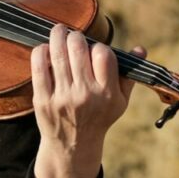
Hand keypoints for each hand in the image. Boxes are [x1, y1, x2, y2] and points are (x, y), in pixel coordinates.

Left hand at [30, 24, 138, 177]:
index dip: (98, 46)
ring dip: (57, 36)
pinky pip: (39, 68)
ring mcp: (62, 97)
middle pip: (78, 49)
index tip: (95, 50)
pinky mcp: (43, 100)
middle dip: (75, 36)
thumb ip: (128, 75)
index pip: (103, 54)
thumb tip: (140, 49)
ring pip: (57, 54)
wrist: (73, 146)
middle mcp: (85, 95)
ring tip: (59, 31)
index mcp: (106, 94)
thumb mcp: (120, 102)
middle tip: (73, 35)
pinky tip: (45, 49)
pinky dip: (41, 52)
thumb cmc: (100, 117)